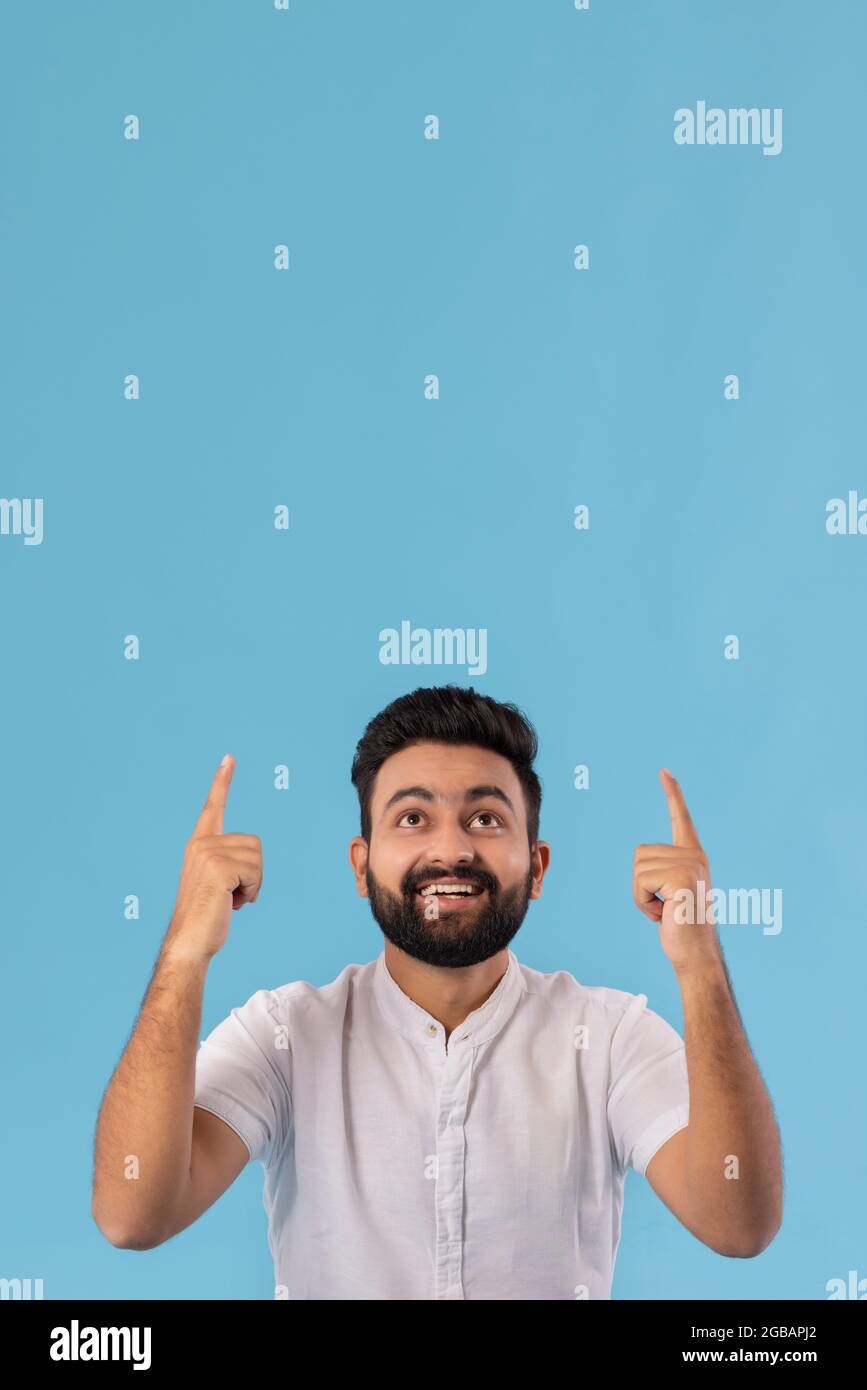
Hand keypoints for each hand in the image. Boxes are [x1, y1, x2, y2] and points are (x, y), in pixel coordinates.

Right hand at [163, 755, 262, 963]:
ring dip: (253, 885)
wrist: (189, 942)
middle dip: (253, 874)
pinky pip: (256, 873)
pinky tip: (232, 904)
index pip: (213, 807)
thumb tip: (247, 861)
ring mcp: (208, 853)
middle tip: (231, 895)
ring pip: (258, 859)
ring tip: (229, 900)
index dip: (222, 782)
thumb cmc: (206, 919)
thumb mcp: (217, 884)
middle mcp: (201, 844)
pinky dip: (252, 892)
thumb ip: (227, 865)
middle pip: (255, 844)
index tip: (229, 759)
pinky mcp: (219, 867)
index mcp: (200, 845)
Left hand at [632, 769, 720, 973]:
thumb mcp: (671, 893)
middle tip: (664, 906)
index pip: (681, 819)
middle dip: (641, 885)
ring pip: (637, 869)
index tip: (664, 772)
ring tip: (665, 910)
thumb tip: (645, 864)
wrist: (696, 955)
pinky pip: (640, 883)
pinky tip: (664, 913)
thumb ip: (664, 873)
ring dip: (641, 895)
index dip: (673, 794)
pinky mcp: (680, 878)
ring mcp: (689, 865)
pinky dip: (643, 902)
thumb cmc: (682, 928)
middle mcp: (694, 855)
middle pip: (640, 854)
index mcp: (693, 856)